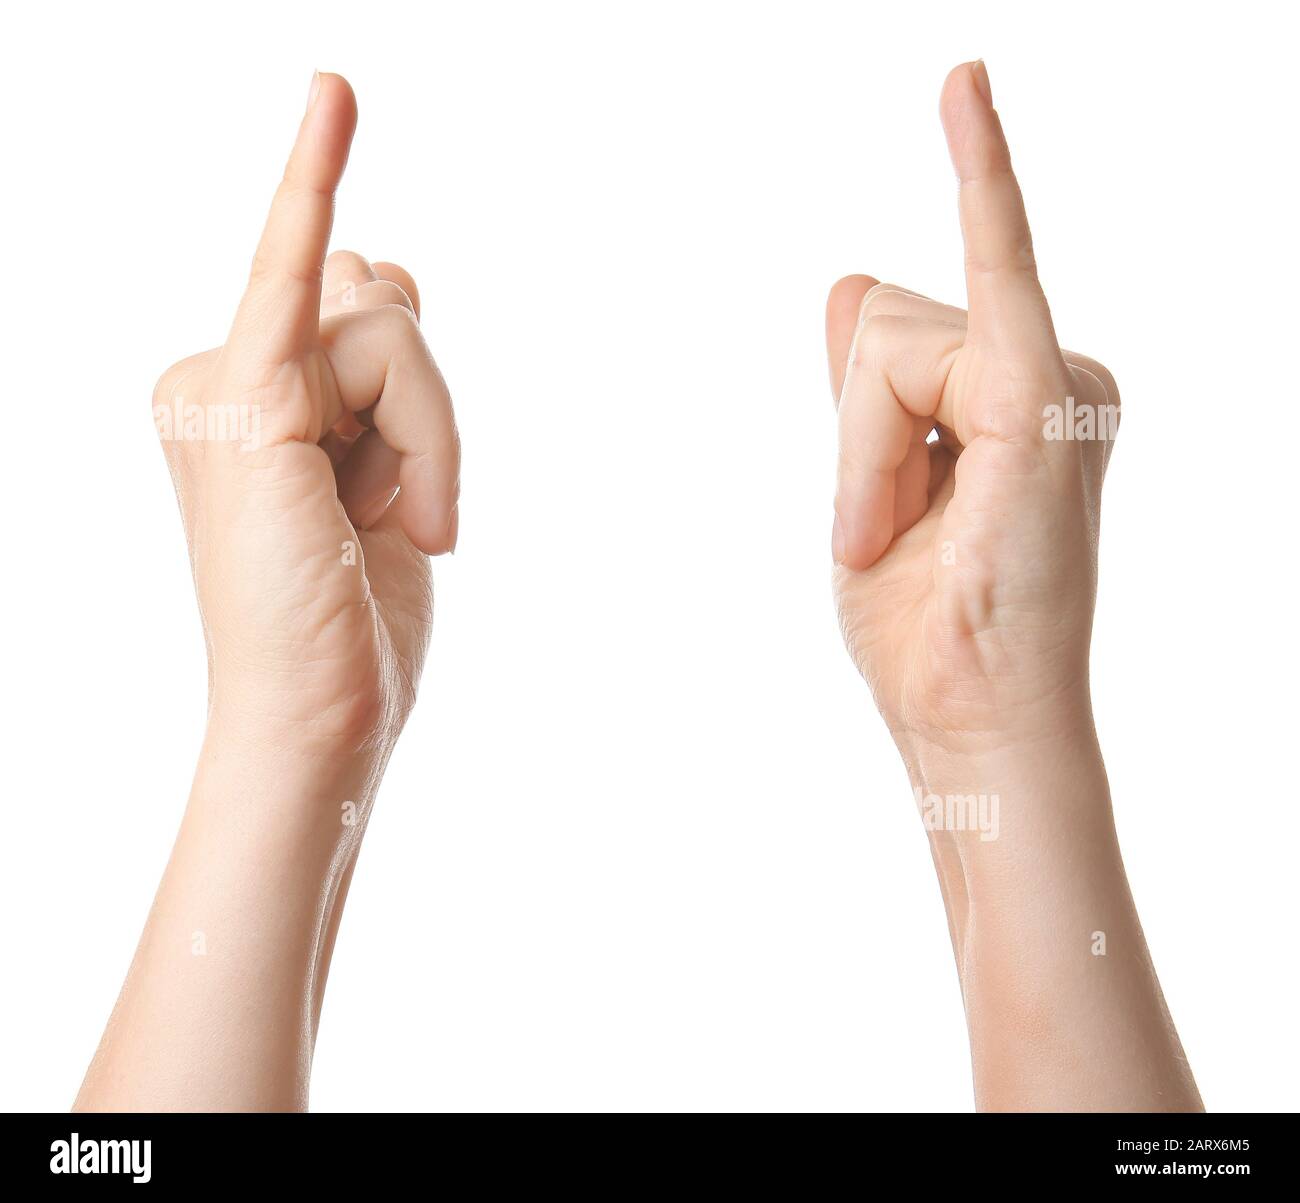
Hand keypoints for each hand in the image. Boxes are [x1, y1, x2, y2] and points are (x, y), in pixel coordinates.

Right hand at [153, 72, 458, 757]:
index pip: (352, 308)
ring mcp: (217, 385)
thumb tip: (390, 264)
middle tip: (411, 518)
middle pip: (384, 313)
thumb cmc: (352, 623)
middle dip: (431, 414)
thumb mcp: (385, 485)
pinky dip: (315, 179)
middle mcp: (219, 378)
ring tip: (406, 529)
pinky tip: (333, 97)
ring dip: (435, 438)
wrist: (317, 722)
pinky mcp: (242, 402)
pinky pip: (297, 267)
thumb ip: (385, 376)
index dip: (376, 285)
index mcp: (255, 402)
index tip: (335, 94)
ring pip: (391, 330)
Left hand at [825, 61, 1117, 758]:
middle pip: (888, 330)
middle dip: (851, 440)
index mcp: (1011, 402)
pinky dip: (982, 175)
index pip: (912, 333)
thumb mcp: (872, 493)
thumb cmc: (928, 630)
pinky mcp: (1045, 398)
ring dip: (859, 458)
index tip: (955, 110)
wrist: (967, 720)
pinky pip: (999, 262)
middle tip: (878, 536)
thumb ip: (868, 391)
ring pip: (890, 342)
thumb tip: (851, 279)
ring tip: (895, 539)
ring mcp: (1055, 382)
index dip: (903, 320)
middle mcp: (1048, 377)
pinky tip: (963, 90)